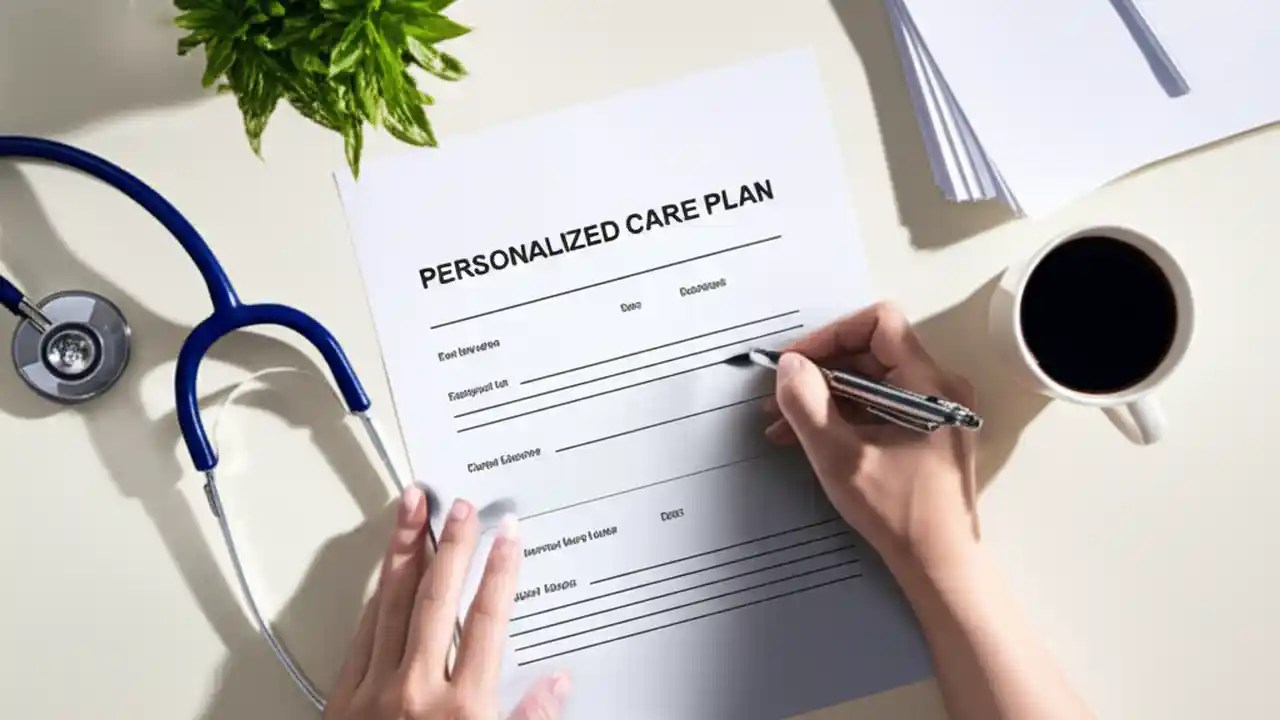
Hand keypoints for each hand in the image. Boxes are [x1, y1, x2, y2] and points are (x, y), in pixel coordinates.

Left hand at [325, 487, 570, 719]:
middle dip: (453, 545)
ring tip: (413, 509)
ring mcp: (373, 692)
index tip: (508, 538)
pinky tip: (387, 569)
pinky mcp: (341, 699)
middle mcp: (415, 692)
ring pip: (392, 602)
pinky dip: (378, 593)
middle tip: (461, 506)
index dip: (501, 572)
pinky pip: (363, 630)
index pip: (488, 620)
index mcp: (462, 711)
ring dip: (406, 549)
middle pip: (438, 598)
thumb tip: (558, 686)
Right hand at [763, 303, 978, 571]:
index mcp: (928, 384)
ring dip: (825, 396)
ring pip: (871, 381)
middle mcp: (938, 388)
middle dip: (821, 369)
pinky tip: (806, 437)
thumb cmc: (897, 512)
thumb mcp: (840, 457)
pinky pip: (879, 406)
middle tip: (781, 393)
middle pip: (872, 351)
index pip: (880, 323)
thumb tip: (789, 365)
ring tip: (782, 421)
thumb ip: (808, 405)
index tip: (797, 361)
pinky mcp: (926, 433)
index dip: (832, 334)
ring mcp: (934, 411)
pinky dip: (843, 415)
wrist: (940, 564)